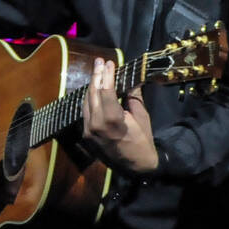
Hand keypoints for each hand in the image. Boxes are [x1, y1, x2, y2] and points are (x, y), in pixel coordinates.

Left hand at [81, 58, 158, 174]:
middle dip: (96, 76)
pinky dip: (90, 99)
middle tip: (100, 61)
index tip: (109, 62)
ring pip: (86, 102)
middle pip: (93, 94)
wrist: (135, 166)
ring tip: (97, 71)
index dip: (107, 75)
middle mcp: (96, 124)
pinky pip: (85, 112)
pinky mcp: (86, 134)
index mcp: (112, 120)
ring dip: (92, 86)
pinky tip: (94, 89)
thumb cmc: (142, 140)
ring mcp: (88, 130)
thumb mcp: (142, 117)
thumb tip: (131, 78)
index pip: (106, 91)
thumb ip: (133, 97)